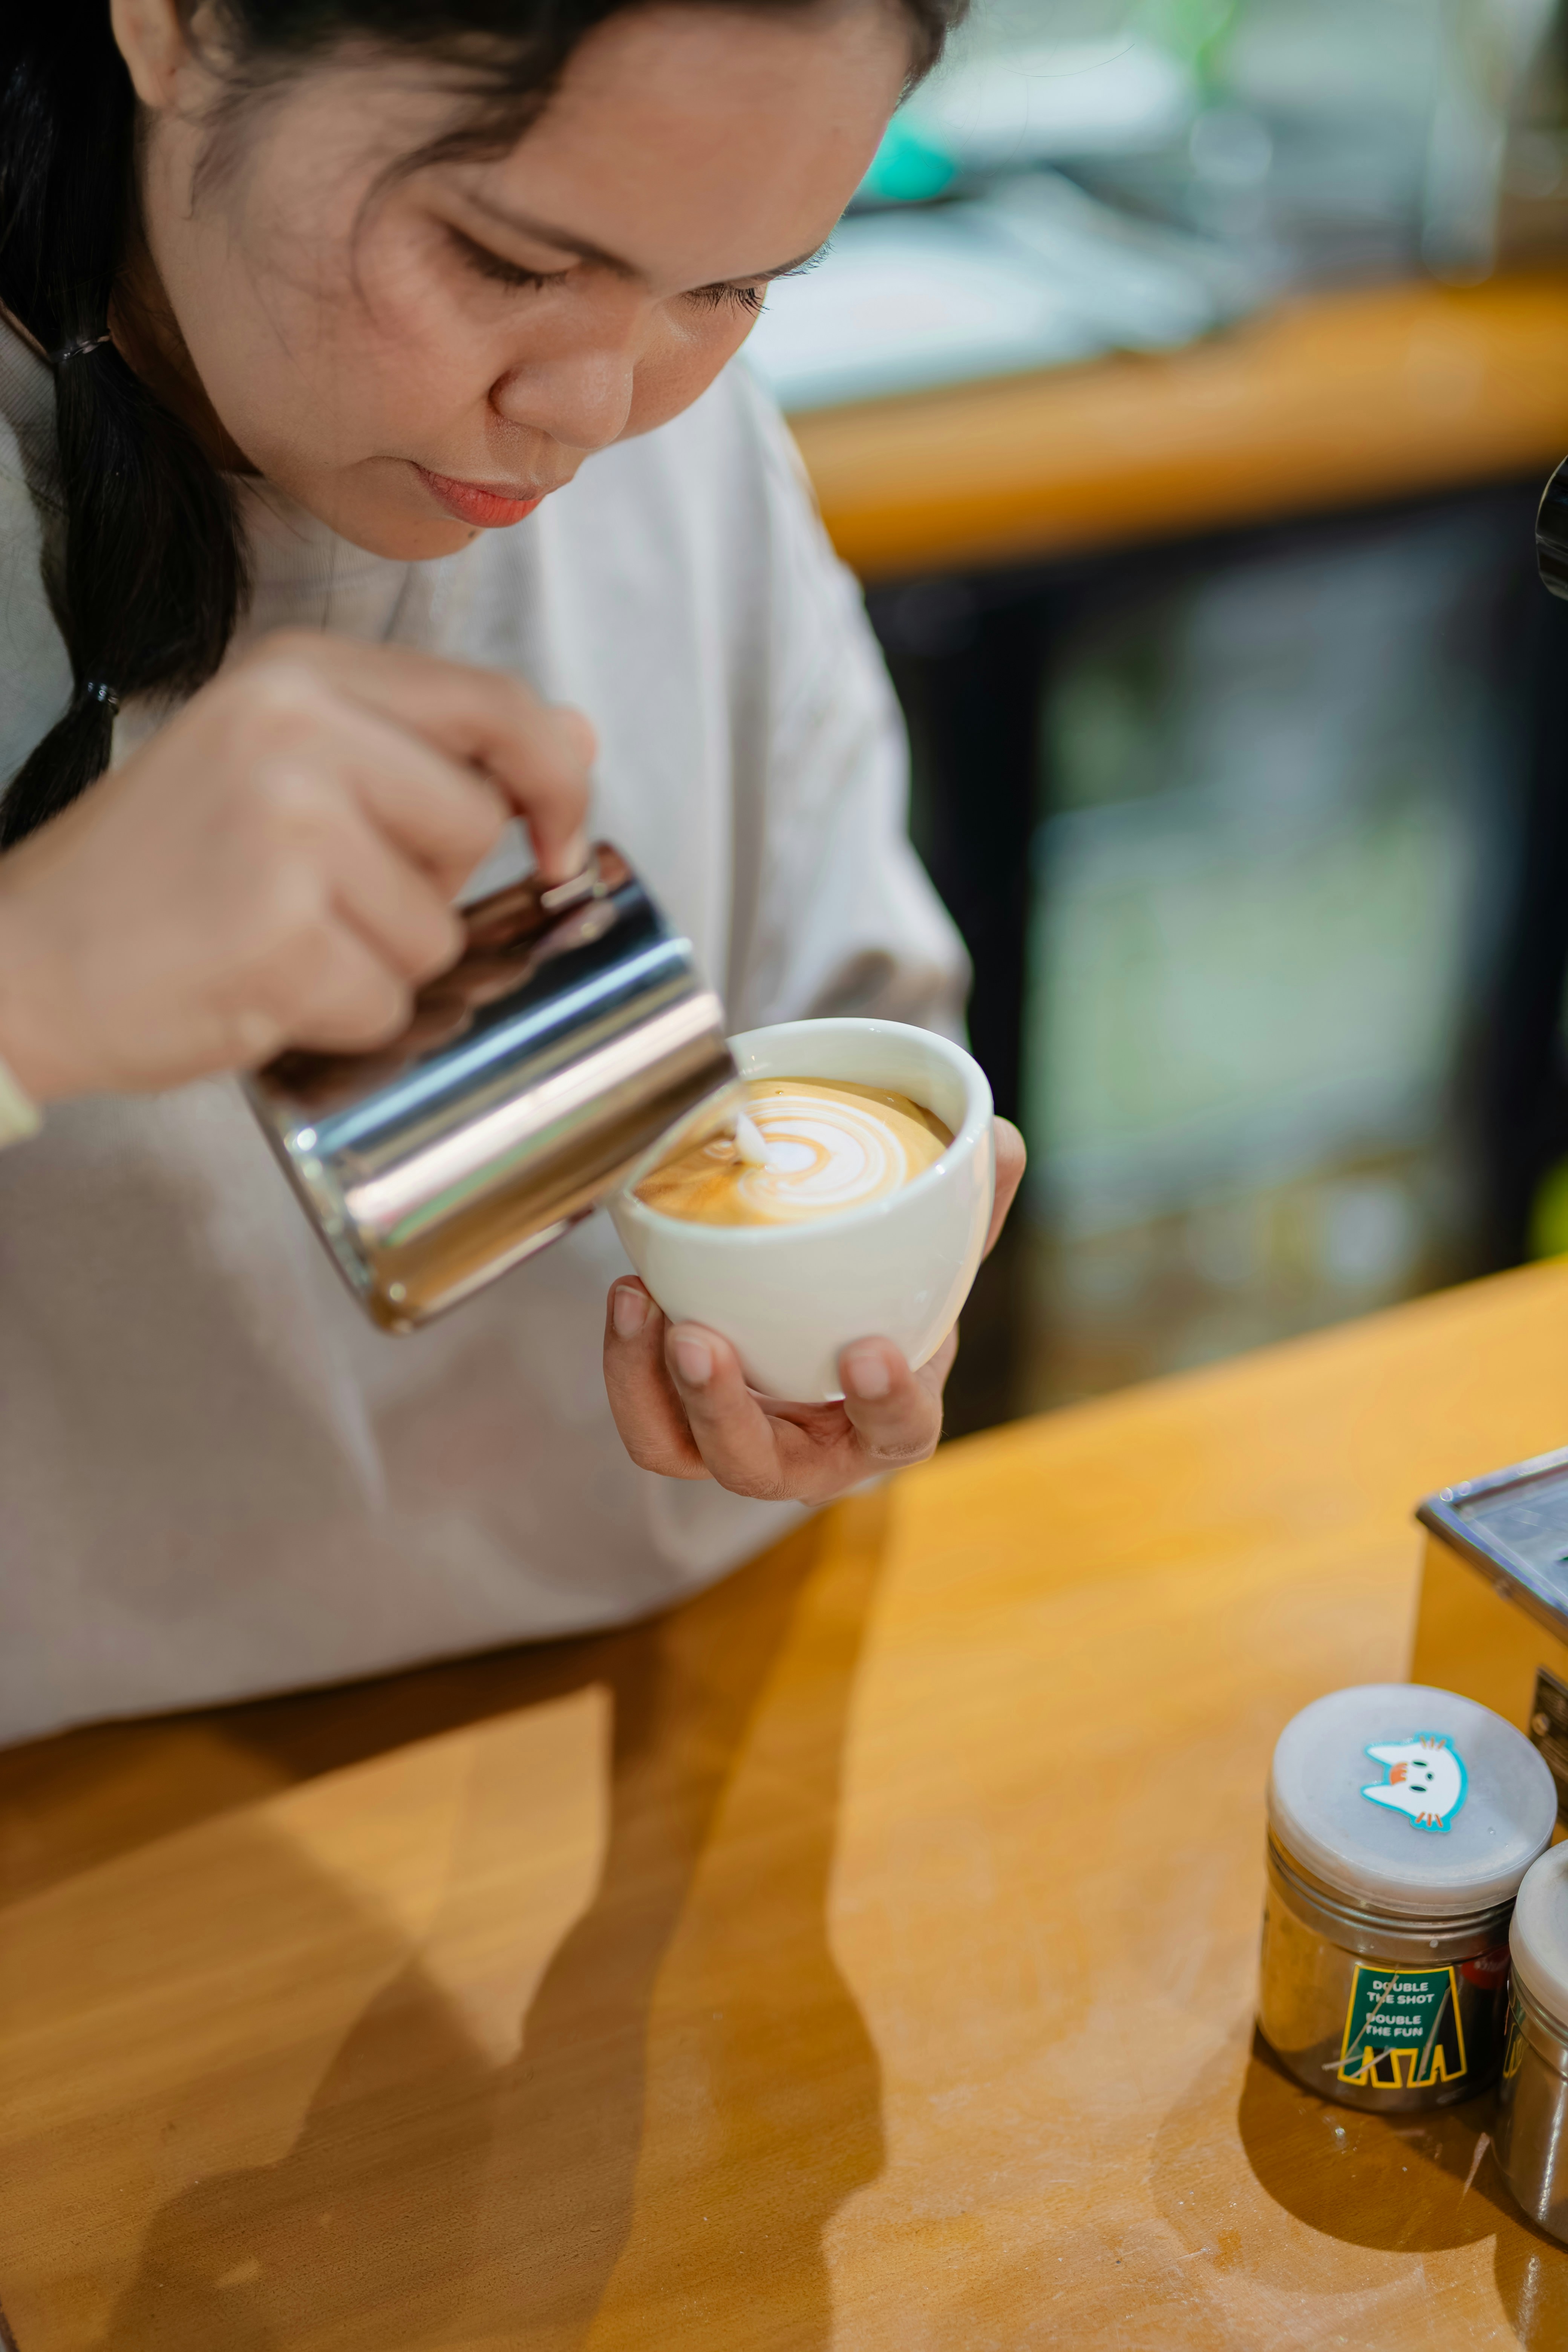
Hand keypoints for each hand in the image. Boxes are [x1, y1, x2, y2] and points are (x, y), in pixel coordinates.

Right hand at [0, 630, 593, 1100]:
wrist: (23, 959)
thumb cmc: (160, 873)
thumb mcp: (284, 765)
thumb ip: (430, 746)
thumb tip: (577, 737)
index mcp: (300, 674)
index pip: (496, 703)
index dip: (550, 779)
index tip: (554, 838)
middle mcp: (298, 732)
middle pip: (474, 827)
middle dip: (423, 884)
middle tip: (315, 893)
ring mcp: (290, 833)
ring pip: (438, 929)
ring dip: (377, 960)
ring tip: (277, 938)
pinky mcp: (282, 935)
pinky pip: (387, 1000)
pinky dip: (340, 1017)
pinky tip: (261, 985)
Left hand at [604, 1116, 1026, 1500]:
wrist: (834, 1338)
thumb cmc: (888, 1311)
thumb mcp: (936, 1265)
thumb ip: (969, 1211)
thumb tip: (1001, 1139)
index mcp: (888, 1426)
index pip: (897, 1433)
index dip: (886, 1402)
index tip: (868, 1349)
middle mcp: (809, 1453)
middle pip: (758, 1466)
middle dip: (721, 1409)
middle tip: (697, 1337)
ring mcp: (738, 1443)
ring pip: (681, 1450)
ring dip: (648, 1385)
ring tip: (638, 1300)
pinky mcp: (681, 1421)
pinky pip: (647, 1417)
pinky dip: (628, 1363)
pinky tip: (632, 1290)